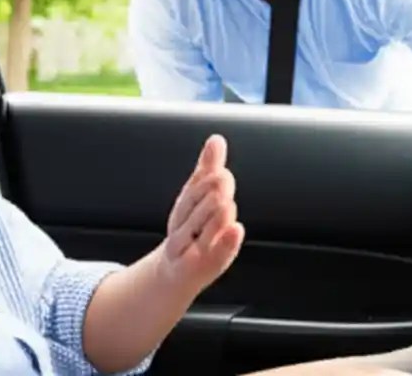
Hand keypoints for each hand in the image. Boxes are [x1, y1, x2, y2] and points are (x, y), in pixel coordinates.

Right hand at [160, 134, 245, 292]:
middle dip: (208, 195)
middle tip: (223, 181)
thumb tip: (216, 139)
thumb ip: (208, 170)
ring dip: (213, 217)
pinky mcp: (197, 267)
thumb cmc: (191, 231)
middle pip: (192, 209)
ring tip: (226, 204)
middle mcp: (182, 227)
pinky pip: (210, 255)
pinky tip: (236, 230)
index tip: (220, 171)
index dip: (205, 181)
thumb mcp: (198, 199)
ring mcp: (188, 249)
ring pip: (198, 232)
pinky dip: (225, 243)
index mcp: (184, 206)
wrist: (175, 272)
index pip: (192, 190)